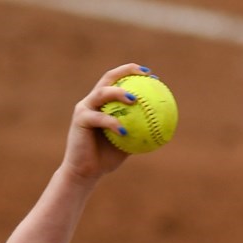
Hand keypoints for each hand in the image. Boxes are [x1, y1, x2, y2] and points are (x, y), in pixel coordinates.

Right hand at [61, 63, 152, 181]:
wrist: (85, 171)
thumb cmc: (106, 158)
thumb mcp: (128, 144)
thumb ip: (139, 132)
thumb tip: (163, 127)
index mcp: (103, 103)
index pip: (117, 81)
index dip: (133, 73)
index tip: (151, 74)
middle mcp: (92, 101)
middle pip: (108, 78)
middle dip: (125, 71)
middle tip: (144, 74)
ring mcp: (84, 108)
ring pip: (102, 94)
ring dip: (118, 93)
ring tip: (134, 99)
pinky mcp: (80, 120)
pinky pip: (99, 119)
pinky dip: (112, 123)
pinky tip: (125, 131)